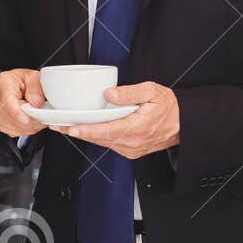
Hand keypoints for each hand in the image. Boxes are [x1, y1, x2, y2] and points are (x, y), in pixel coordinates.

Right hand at [0, 68, 48, 136]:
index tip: (28, 120)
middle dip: (32, 118)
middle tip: (43, 110)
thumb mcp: (34, 76)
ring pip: (16, 127)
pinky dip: (27, 128)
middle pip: (13, 118)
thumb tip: (36, 103)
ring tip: (37, 113)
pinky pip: (16, 132)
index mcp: (2, 83)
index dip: (18, 114)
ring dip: (31, 124)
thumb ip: (36, 88)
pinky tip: (30, 119)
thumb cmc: (25, 80)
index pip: (7, 102)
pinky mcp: (1, 124)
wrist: (18, 84)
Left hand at [57, 82, 179, 158]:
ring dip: (85, 135)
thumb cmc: (170, 106)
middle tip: (57, 124)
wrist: (185, 123)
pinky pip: (110, 145)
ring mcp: (132, 149)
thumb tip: (108, 93)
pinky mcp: (131, 151)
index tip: (70, 127)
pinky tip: (85, 130)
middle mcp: (132, 143)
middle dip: (77, 132)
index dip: (86, 130)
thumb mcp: (152, 92)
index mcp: (137, 128)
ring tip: (65, 126)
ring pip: (102, 143)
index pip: (106, 131)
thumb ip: (130, 93)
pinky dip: (97, 137)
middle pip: (99, 139)